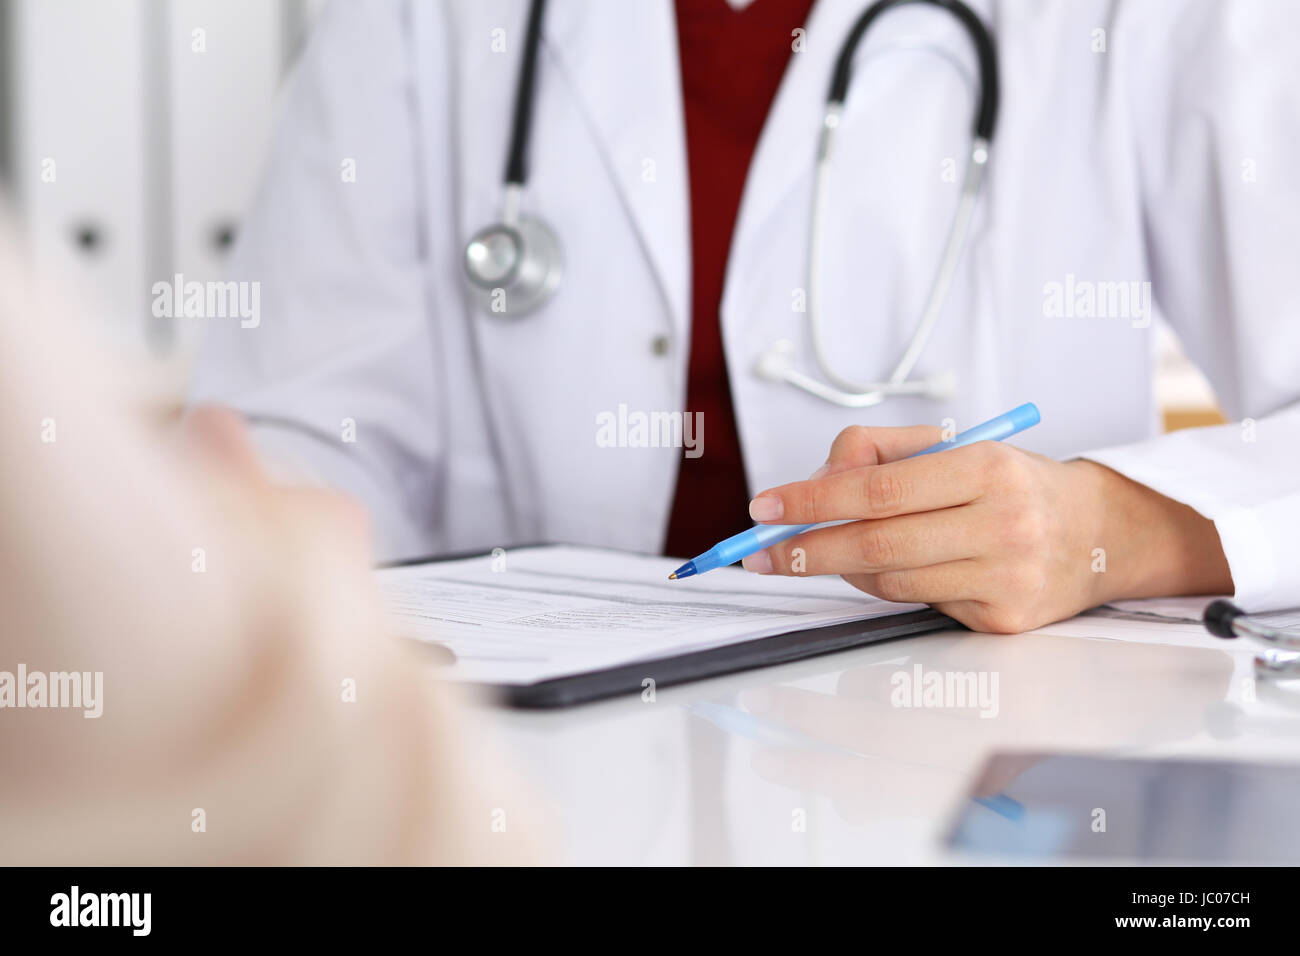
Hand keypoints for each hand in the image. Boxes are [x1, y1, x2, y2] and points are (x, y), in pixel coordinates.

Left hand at [741, 424, 1233, 631]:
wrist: (1099, 534)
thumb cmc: (1011, 485)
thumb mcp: (955, 447)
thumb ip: (878, 454)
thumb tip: (813, 488)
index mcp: (987, 467)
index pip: (877, 488)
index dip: (812, 500)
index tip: (765, 509)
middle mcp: (1004, 523)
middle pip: (876, 543)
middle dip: (807, 549)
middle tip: (760, 555)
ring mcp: (1007, 578)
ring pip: (890, 580)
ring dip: (848, 568)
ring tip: (844, 549)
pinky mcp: (1004, 621)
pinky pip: (918, 605)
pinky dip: (892, 586)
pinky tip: (904, 567)